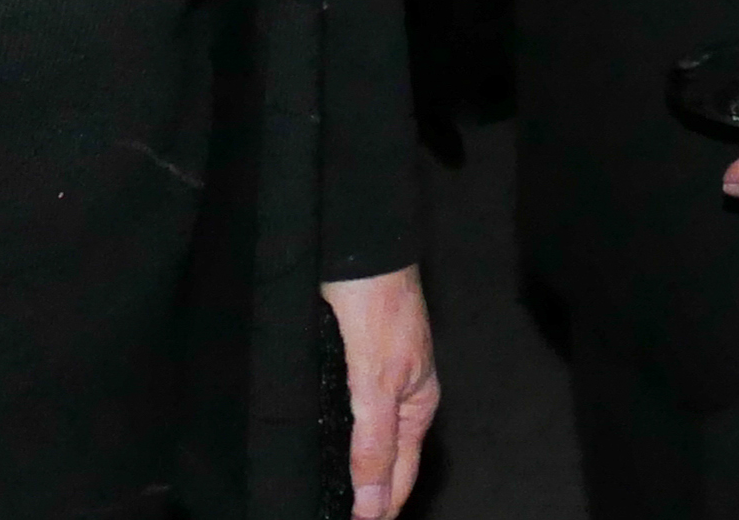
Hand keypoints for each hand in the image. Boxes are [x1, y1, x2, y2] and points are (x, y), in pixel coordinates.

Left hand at [319, 266, 438, 518]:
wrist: (359, 246)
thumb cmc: (377, 304)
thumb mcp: (376, 381)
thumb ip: (375, 441)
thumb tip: (371, 501)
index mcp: (417, 406)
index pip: (400, 477)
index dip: (377, 509)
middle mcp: (399, 398)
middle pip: (384, 462)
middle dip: (366, 495)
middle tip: (335, 517)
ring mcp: (376, 380)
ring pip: (364, 439)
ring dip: (350, 468)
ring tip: (327, 496)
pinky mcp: (351, 363)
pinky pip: (347, 415)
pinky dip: (338, 437)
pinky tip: (320, 448)